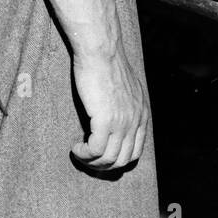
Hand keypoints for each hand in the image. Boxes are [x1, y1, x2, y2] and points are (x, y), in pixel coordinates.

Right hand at [70, 47, 149, 171]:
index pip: (136, 152)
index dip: (116, 161)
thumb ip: (127, 106)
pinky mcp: (105, 119)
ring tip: (79, 153)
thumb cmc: (108, 65)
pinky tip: (75, 148)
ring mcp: (122, 121)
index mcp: (142, 113)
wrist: (102, 51)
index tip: (100, 157)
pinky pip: (96, 150)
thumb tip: (118, 118)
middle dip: (103, 167)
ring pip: (109, 159)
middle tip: (87, 159)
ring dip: (91, 162)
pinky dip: (84, 154)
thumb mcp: (127, 88)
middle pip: (122, 160)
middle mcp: (136, 120)